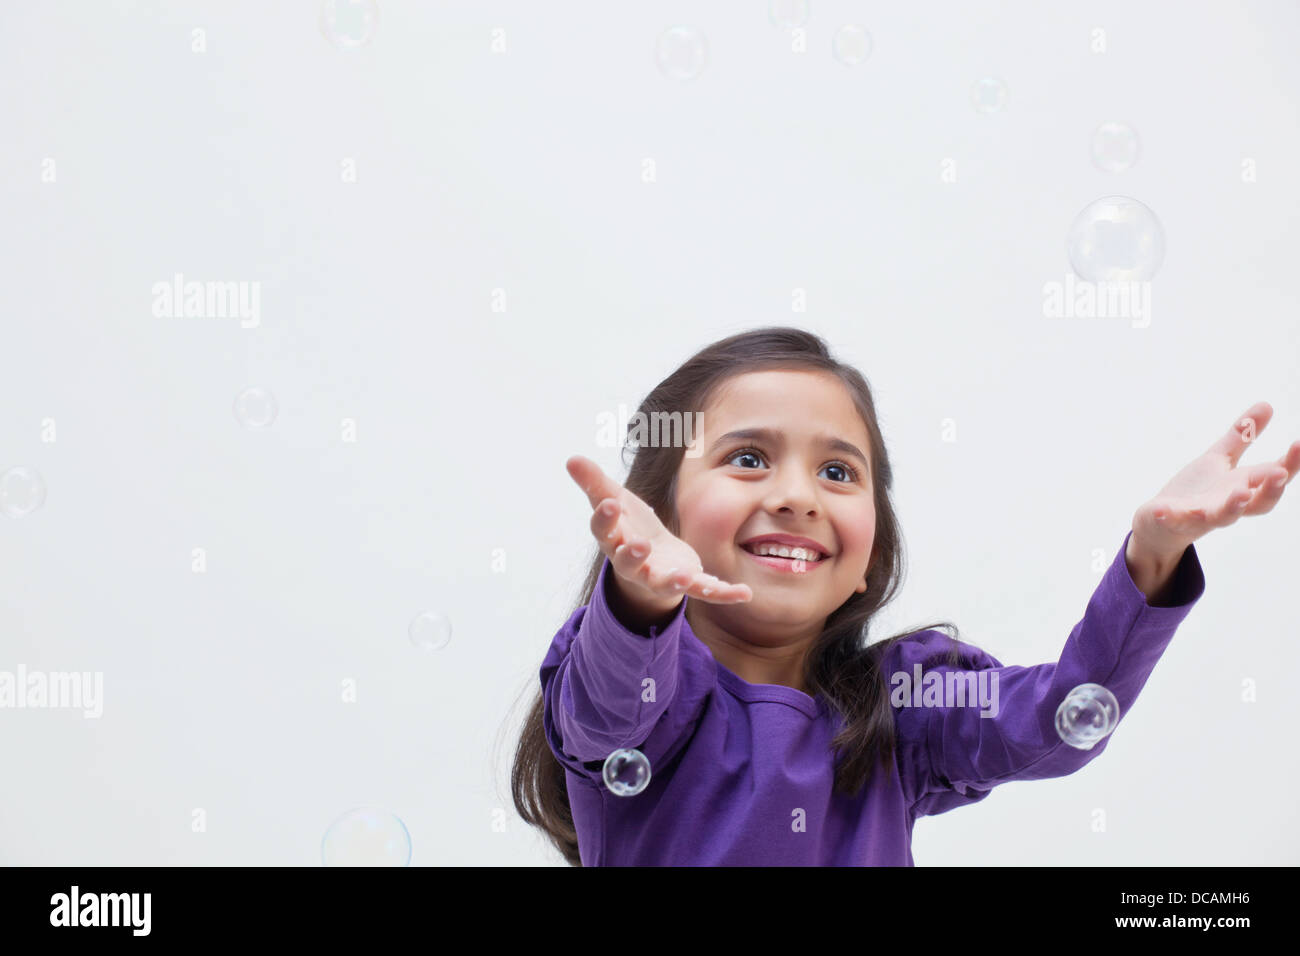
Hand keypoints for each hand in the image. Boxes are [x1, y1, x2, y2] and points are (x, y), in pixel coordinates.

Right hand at [566, 454, 752, 608]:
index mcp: (614, 540)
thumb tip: (571, 458)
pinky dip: (724, 593)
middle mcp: (634, 564)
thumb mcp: (613, 501)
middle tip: (639, 544)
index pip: (604, 531)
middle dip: (633, 555)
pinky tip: (744, 592)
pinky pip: (705, 591)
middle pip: (628, 562)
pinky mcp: (686, 581)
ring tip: (685, 577)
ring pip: (664, 582)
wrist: (649, 560)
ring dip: (673, 581)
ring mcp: (660, 576)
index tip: (609, 503)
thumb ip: (594, 483)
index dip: (605, 518)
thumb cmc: (628, 526)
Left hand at [1131, 401, 1298, 558]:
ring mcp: (1203, 515)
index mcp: (1243, 486)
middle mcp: (1229, 504)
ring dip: (1233, 506)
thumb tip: (1267, 405)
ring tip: (1240, 492)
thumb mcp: (1220, 458)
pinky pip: (1174, 520)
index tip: (1298, 444)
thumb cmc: (1199, 488)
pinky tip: (1160, 510)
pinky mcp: (1175, 521)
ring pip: (1224, 516)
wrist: (1162, 520)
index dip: (1290, 463)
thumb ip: (1242, 436)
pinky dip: (1168, 516)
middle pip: (1259, 502)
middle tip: (1279, 473)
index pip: (1273, 477)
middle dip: (1270, 489)